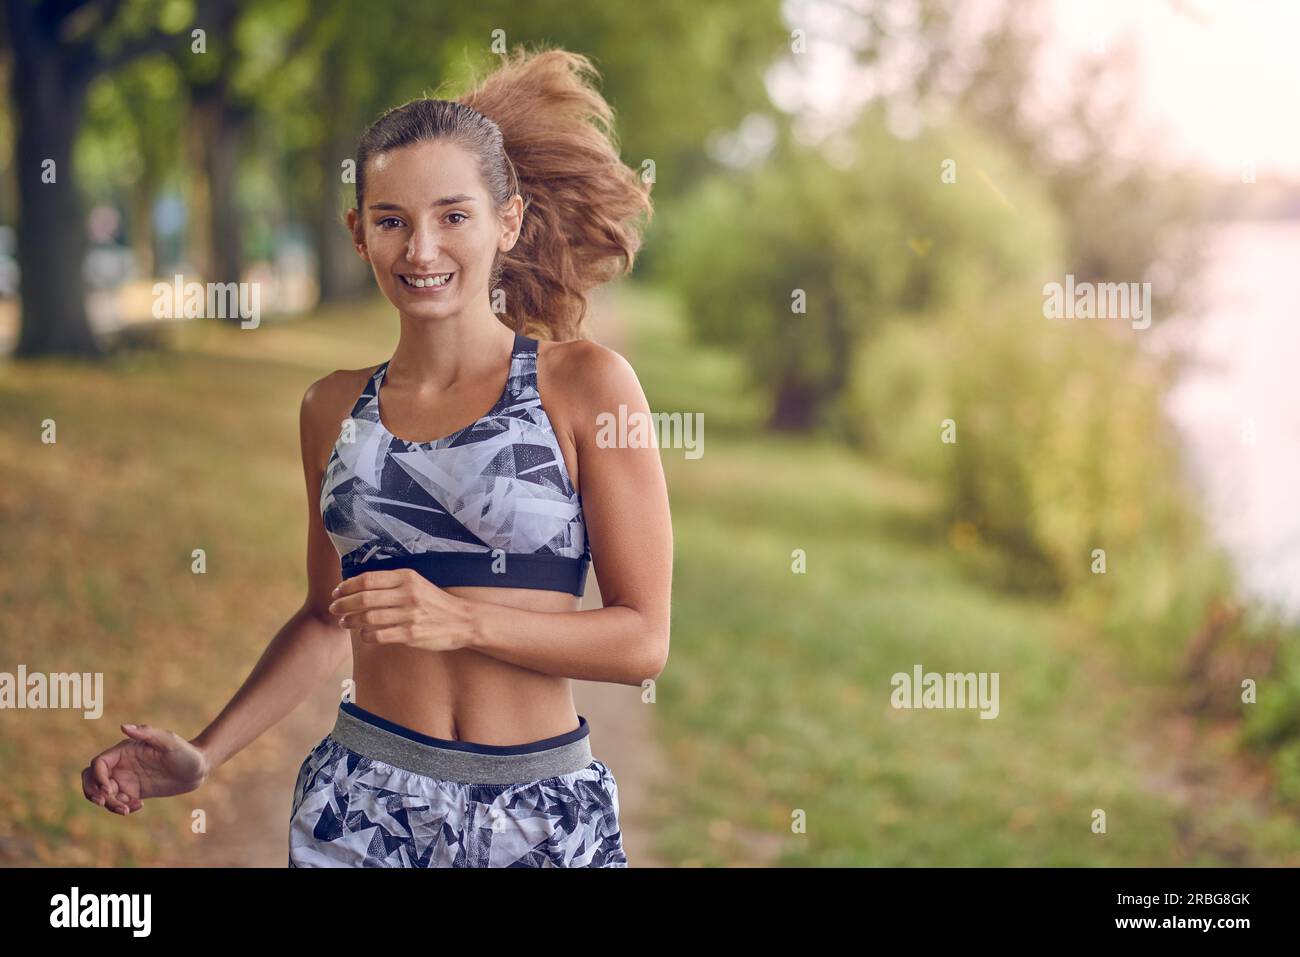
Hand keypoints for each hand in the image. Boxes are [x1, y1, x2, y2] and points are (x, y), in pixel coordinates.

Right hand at [81, 724, 208, 815]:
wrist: (198, 769)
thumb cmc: (185, 751)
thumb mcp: (169, 741)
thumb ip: (147, 732)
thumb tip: (123, 727)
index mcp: (124, 750)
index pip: (98, 764)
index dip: (97, 777)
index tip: (109, 789)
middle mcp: (122, 764)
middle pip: (91, 778)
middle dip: (92, 791)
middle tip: (104, 802)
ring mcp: (126, 779)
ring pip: (103, 794)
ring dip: (109, 804)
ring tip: (127, 809)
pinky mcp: (134, 792)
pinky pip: (118, 802)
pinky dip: (122, 807)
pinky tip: (140, 806)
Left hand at [329, 568, 475, 651]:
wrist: (462, 620)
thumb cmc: (435, 602)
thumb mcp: (417, 583)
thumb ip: (392, 582)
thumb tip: (359, 585)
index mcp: (407, 577)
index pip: (368, 579)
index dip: (347, 586)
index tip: (337, 591)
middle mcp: (407, 594)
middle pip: (364, 598)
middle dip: (343, 604)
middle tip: (334, 608)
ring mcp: (409, 615)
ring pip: (368, 617)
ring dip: (351, 620)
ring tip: (344, 622)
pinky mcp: (411, 634)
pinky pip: (379, 635)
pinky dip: (366, 635)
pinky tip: (363, 634)